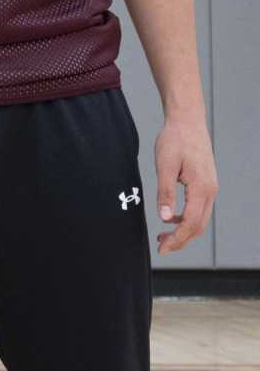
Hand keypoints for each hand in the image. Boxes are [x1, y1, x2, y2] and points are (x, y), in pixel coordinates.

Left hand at [153, 118, 217, 254]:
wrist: (188, 122)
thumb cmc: (175, 140)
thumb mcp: (164, 166)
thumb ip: (165, 192)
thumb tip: (165, 218)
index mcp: (202, 188)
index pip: (191, 223)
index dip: (177, 239)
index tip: (162, 248)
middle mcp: (211, 191)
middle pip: (199, 226)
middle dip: (180, 240)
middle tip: (160, 247)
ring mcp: (211, 188)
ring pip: (201, 219)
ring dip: (184, 231)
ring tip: (163, 236)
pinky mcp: (206, 185)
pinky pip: (199, 209)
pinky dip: (187, 219)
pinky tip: (171, 218)